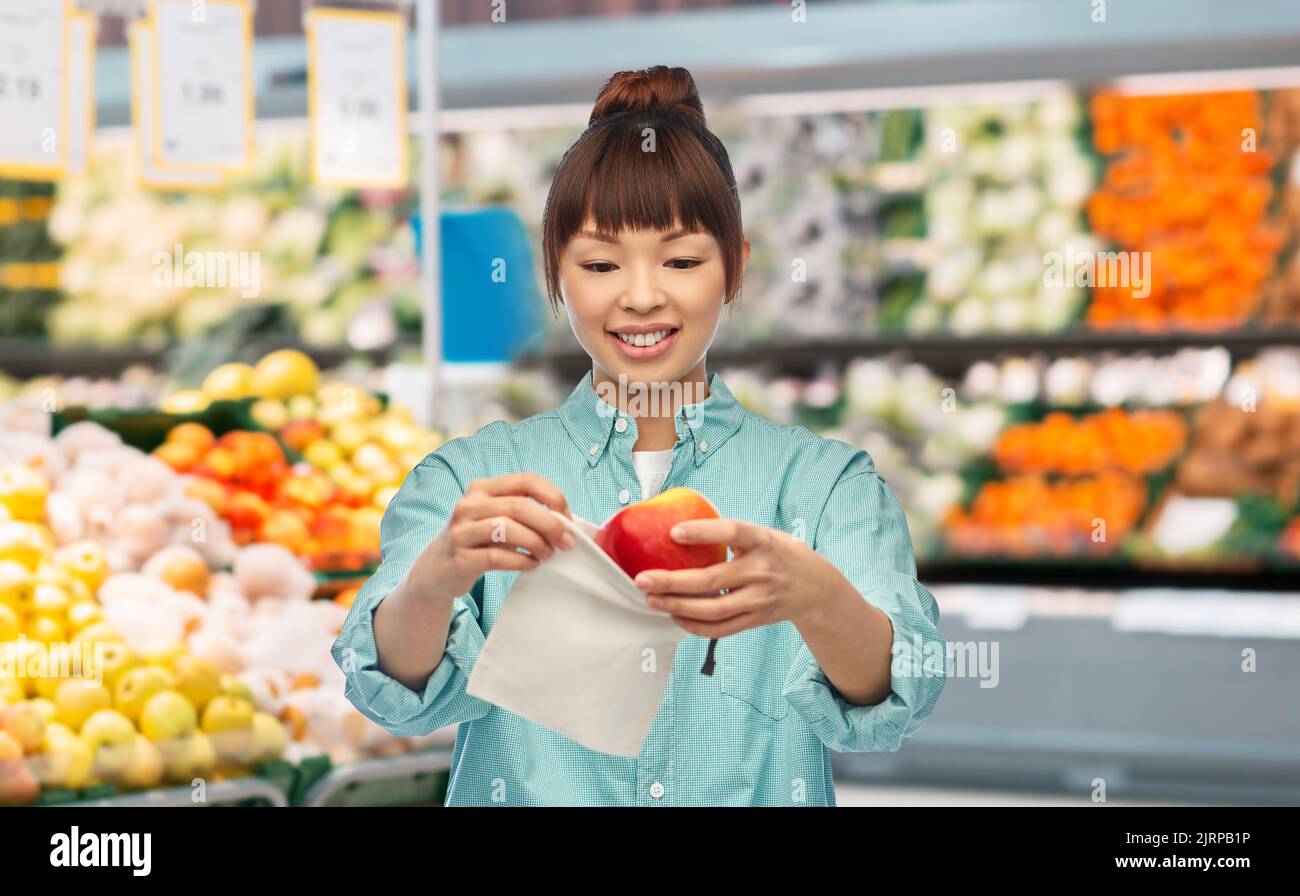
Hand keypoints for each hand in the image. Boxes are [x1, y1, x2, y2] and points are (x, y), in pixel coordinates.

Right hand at [414, 472, 574, 602]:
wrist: (438, 568)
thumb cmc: (478, 540)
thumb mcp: (495, 517)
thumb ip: (524, 513)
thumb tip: (566, 522)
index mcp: (483, 488)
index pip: (526, 480)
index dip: (553, 497)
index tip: (568, 518)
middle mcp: (469, 504)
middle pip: (520, 506)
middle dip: (550, 524)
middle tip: (567, 542)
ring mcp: (462, 531)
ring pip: (507, 529)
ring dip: (536, 543)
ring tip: (548, 554)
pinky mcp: (460, 558)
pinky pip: (497, 557)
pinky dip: (521, 561)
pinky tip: (531, 565)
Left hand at [632, 518, 837, 637]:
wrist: (817, 587)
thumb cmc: (780, 553)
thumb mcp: (764, 534)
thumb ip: (731, 534)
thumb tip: (681, 529)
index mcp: (763, 541)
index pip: (732, 532)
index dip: (703, 532)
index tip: (674, 532)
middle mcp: (762, 571)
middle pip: (712, 580)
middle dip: (672, 581)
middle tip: (642, 579)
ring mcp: (760, 599)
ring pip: (713, 609)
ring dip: (677, 606)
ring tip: (652, 599)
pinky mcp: (757, 619)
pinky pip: (721, 628)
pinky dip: (695, 626)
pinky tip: (675, 617)